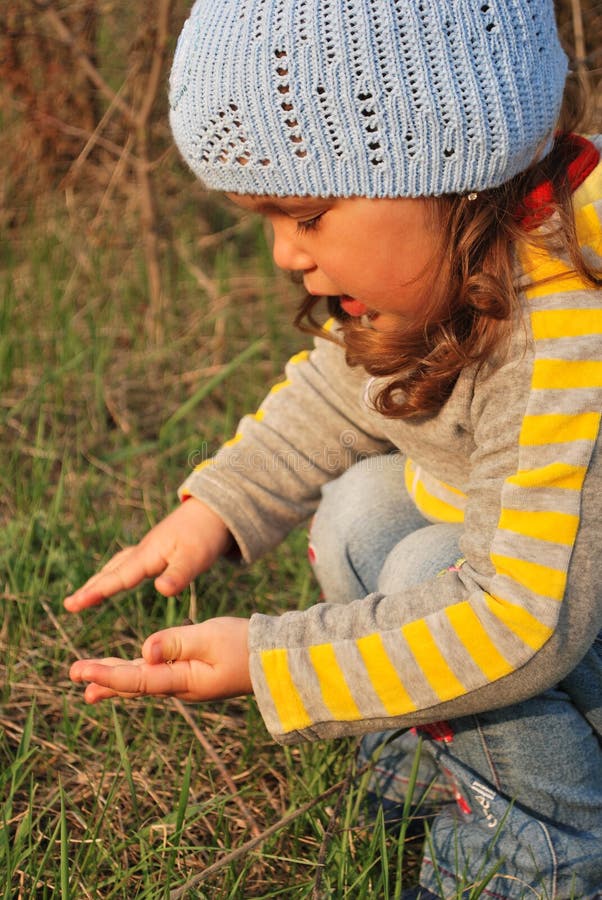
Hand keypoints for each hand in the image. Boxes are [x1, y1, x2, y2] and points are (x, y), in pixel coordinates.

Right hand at [64, 498, 231, 611]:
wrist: (214, 510)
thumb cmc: (206, 535)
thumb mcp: (196, 558)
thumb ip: (179, 575)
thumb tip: (160, 591)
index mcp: (149, 554)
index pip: (118, 577)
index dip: (96, 592)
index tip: (74, 604)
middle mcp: (144, 551)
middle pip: (111, 571)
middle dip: (91, 588)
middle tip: (69, 605)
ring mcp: (149, 549)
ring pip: (118, 566)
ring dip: (101, 579)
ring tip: (85, 595)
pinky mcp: (156, 549)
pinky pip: (128, 563)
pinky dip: (115, 572)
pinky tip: (117, 577)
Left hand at [69, 617, 250, 702]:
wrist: (278, 660)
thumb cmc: (246, 645)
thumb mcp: (211, 637)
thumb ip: (177, 642)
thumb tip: (145, 651)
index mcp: (183, 680)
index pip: (137, 678)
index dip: (106, 674)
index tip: (80, 671)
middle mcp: (181, 686)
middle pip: (135, 683)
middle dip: (104, 680)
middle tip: (74, 676)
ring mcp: (188, 682)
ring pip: (145, 680)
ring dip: (117, 679)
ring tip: (90, 685)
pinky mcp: (195, 673)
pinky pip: (159, 674)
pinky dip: (138, 672)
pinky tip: (132, 669)